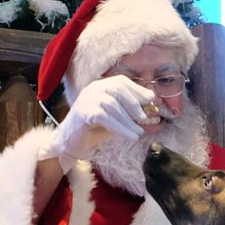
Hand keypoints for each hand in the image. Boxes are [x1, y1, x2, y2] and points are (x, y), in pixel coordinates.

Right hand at [40, 76, 155, 170]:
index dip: (138, 90)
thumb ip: (130, 110)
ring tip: (139, 132)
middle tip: (145, 118)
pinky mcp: (83, 112)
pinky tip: (130, 135)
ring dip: (129, 120)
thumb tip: (152, 104)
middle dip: (134, 103)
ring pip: (113, 105)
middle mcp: (93, 88)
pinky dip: (120, 127)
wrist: (71, 143)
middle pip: (118, 89)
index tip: (152, 100)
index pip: (121, 81)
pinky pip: (105, 117)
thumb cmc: (95, 130)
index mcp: (101, 86)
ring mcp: (87, 99)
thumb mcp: (117, 118)